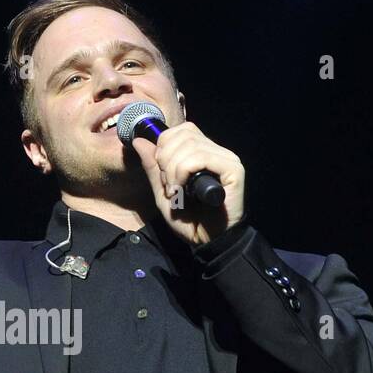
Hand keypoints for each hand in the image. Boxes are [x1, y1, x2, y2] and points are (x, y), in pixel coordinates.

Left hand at [131, 120, 246, 245]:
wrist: (208, 242)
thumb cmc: (190, 220)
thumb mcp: (163, 192)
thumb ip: (153, 167)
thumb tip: (139, 140)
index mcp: (203, 152)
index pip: (180, 130)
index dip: (164, 146)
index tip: (161, 174)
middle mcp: (217, 151)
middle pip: (183, 134)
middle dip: (165, 159)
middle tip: (168, 186)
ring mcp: (227, 159)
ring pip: (189, 144)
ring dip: (173, 170)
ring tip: (175, 192)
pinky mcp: (233, 169)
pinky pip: (200, 157)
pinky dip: (183, 172)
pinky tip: (182, 191)